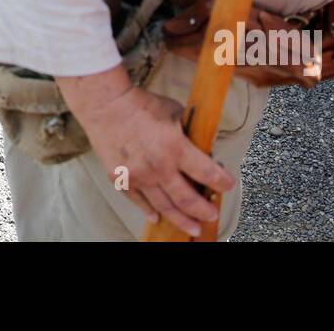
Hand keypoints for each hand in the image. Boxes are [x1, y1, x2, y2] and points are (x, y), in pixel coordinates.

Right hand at [57, 67, 233, 236]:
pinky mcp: (121, 179)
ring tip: (192, 229)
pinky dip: (148, 211)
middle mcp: (158, 167)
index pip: (207, 173)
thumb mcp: (174, 111)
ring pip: (164, 207)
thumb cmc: (141, 104)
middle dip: (203, 211)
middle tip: (211, 216)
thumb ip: (188, 132)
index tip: (228, 186)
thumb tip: (200, 147)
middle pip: (187, 199)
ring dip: (181, 220)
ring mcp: (138, 176)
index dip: (222, 182)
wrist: (105, 104)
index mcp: (175, 148)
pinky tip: (156, 218)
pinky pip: (138, 201)